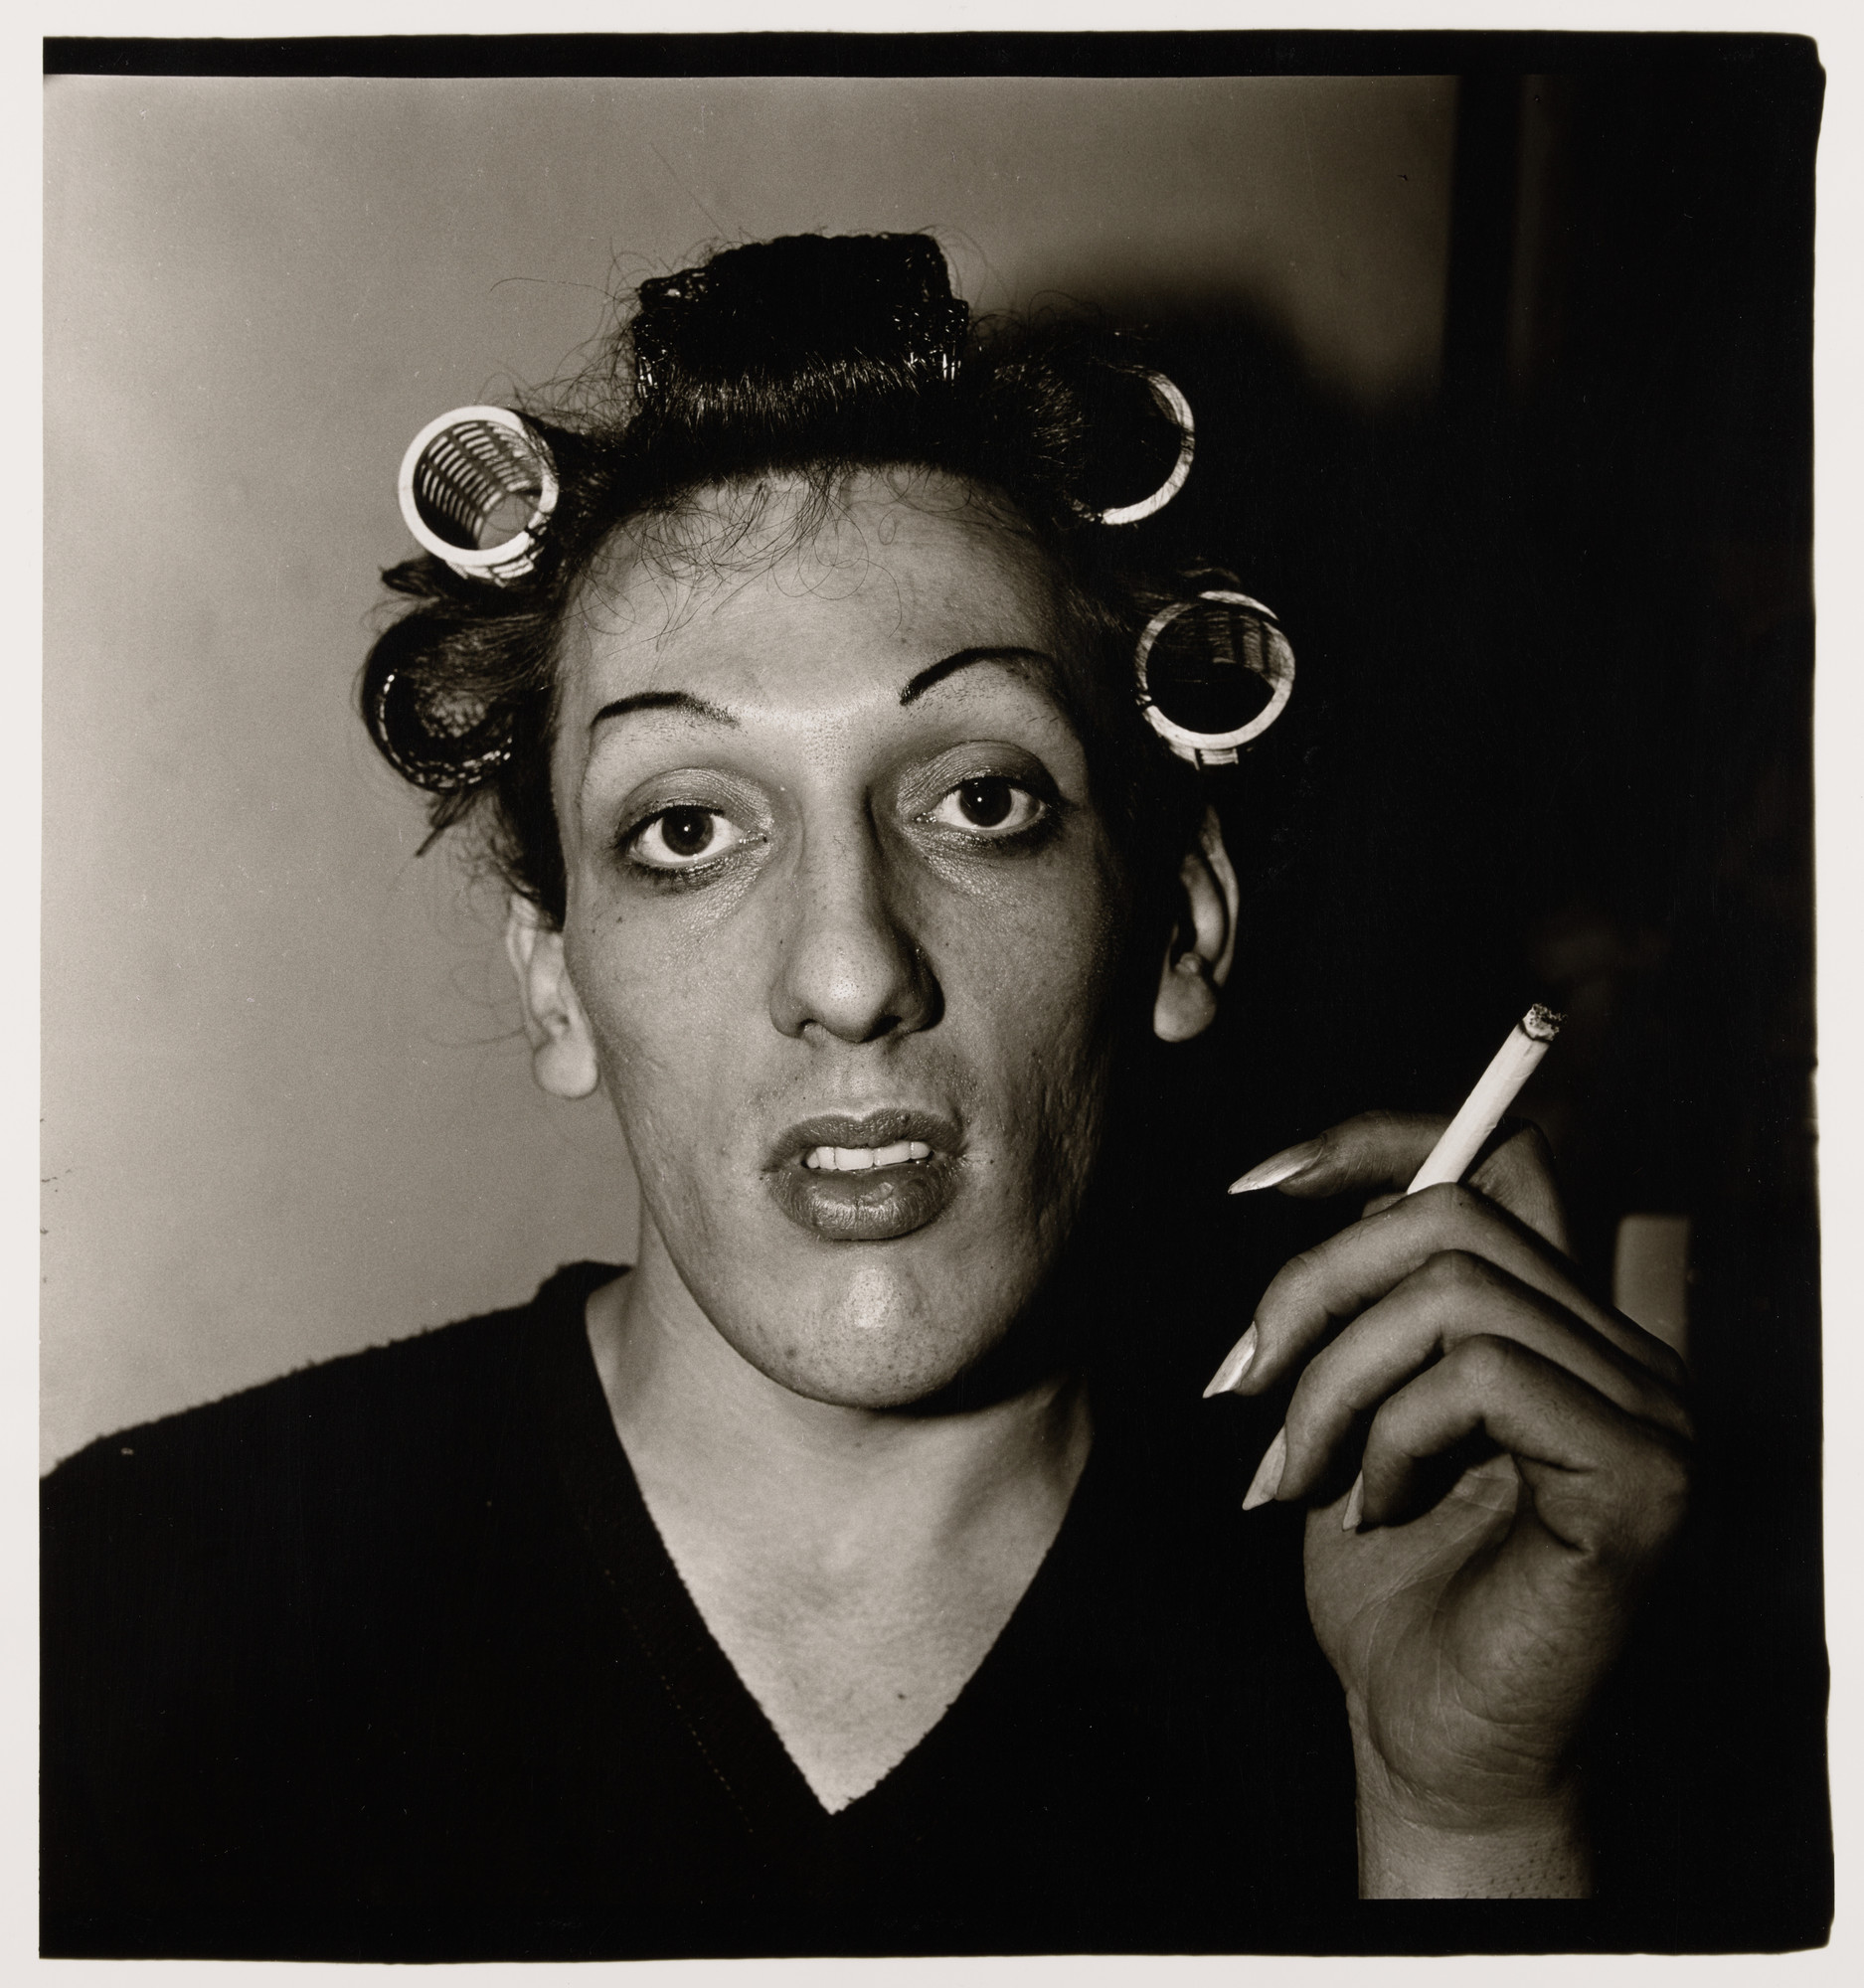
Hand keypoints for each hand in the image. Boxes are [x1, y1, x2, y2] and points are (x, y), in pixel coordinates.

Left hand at [1210, 1112, 1691, 1896]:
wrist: (1428, 1740)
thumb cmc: (1384, 1583)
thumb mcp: (1346, 1411)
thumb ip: (1356, 1307)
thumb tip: (1291, 1182)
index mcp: (1561, 1328)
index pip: (1499, 1161)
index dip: (1377, 1140)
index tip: (1255, 1185)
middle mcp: (1626, 1353)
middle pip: (1450, 1214)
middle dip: (1312, 1286)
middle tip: (1239, 1384)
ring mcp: (1648, 1412)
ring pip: (1453, 1293)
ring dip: (1331, 1380)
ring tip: (1291, 1473)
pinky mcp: (1641, 1477)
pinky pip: (1481, 1377)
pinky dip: (1391, 1434)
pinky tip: (1370, 1512)